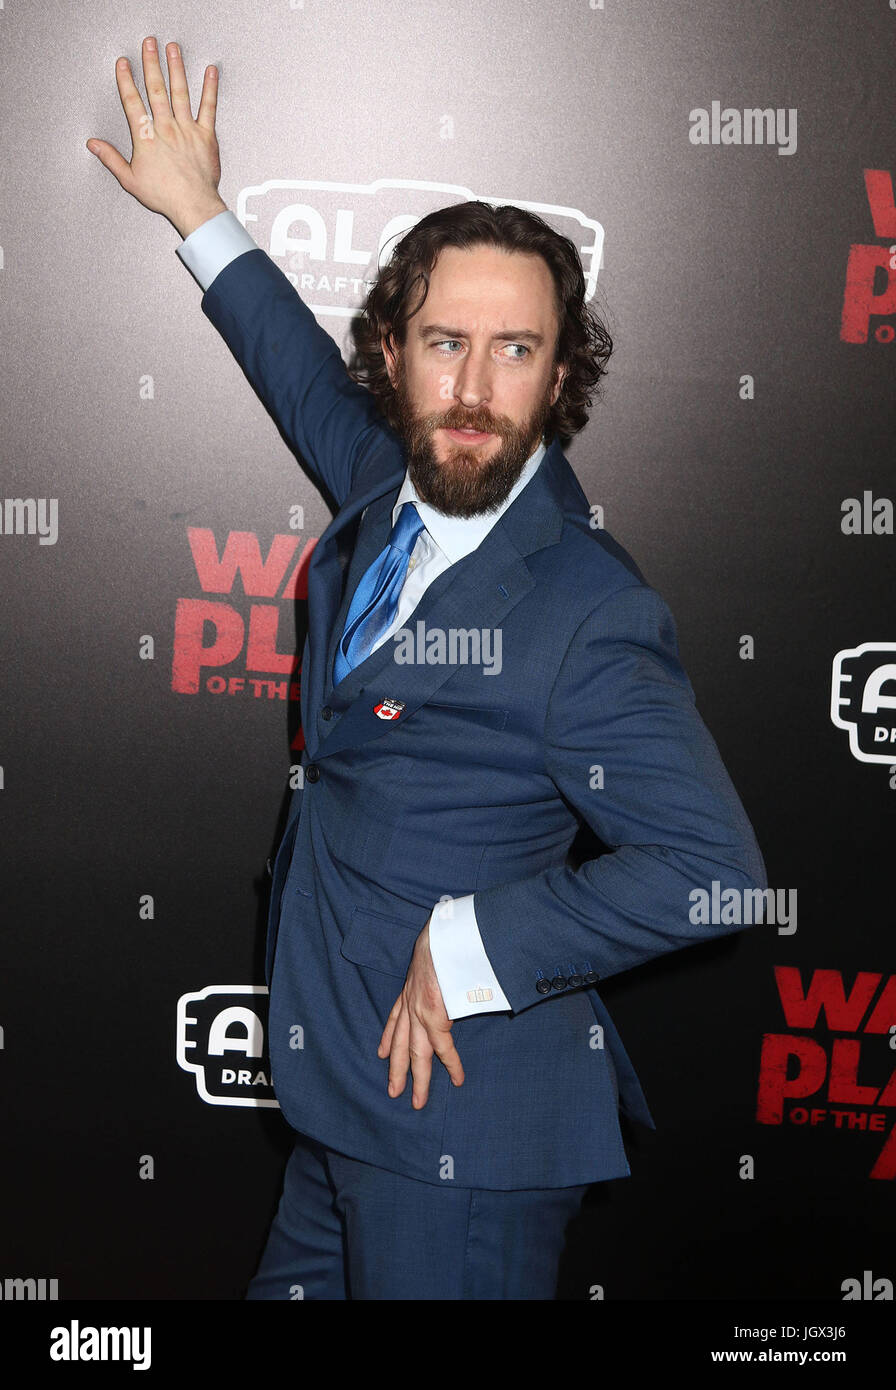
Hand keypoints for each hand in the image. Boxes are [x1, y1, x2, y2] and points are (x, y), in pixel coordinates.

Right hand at [86, 35, 225, 237]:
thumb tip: (94, 145)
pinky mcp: (206, 135)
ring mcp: (187, 129)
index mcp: (146, 138)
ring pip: (180, 92)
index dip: (126, 81)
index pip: (132, 102)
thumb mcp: (130, 180)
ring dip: (176, 67)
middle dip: (151, 63)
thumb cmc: (165, 196)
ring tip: (172, 49)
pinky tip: (210, 73)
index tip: (123, 64)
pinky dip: (210, 89)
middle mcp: (166, 128)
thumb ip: (111, 158)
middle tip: (148, 44)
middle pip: (156, 89)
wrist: (193, 205)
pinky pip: (208, 107)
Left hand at [377, 919, 464, 1109]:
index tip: (381, 1054)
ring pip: (417, 1054)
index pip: (394, 1020)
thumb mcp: (429, 958)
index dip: (387, 1038)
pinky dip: (451, 1064)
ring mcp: (420, 1012)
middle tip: (394, 1092)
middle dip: (397, 1070)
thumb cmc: (442, 942)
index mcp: (409, 990)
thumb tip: (446, 976)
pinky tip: (457, 1079)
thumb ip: (433, 973)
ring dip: (419, 1080)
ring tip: (418, 1102)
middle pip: (400, 1045)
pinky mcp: (435, 1015)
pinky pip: (443, 1047)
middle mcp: (410, 1004)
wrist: (441, 935)